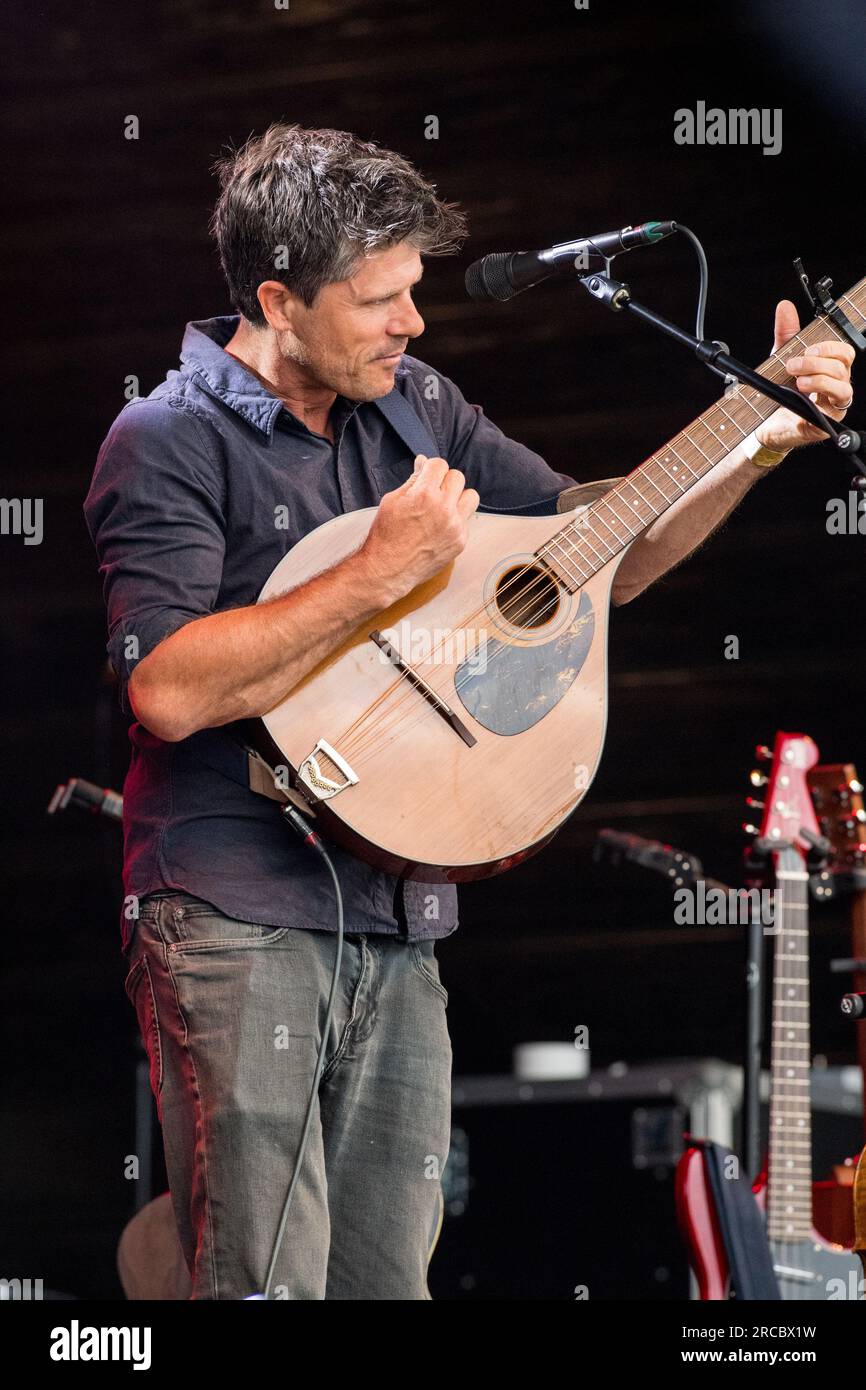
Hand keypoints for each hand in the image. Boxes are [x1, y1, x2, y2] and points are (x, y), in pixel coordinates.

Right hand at [358, 454, 479, 604]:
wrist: (388, 570)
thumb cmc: (386, 535)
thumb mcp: (392, 500)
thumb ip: (412, 480)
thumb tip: (423, 462)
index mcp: (424, 494)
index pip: (440, 465)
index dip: (431, 469)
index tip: (426, 477)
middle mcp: (443, 508)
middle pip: (457, 477)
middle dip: (444, 481)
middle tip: (432, 492)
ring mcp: (455, 526)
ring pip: (471, 496)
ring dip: (458, 497)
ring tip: (444, 506)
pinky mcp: (460, 541)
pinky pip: (467, 519)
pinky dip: (456, 519)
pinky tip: (441, 526)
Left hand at [755, 299, 855, 452]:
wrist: (765, 423)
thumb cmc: (780, 391)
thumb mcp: (781, 359)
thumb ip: (786, 334)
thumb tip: (785, 307)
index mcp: (831, 369)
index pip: (844, 353)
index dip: (830, 348)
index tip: (808, 349)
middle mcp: (836, 386)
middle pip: (842, 369)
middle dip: (817, 364)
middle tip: (793, 366)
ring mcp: (833, 407)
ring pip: (842, 389)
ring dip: (819, 381)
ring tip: (798, 383)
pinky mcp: (824, 425)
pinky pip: (830, 415)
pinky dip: (817, 406)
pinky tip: (803, 401)